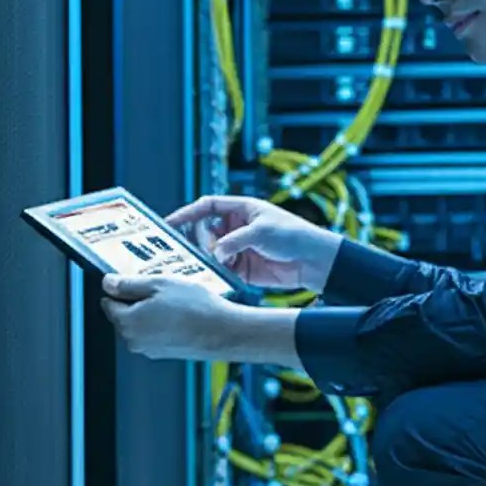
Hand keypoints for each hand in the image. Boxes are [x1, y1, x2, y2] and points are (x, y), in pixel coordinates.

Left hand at [100, 274, 241, 360]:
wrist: (223, 332)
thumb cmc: (195, 307)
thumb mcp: (159, 285)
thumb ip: (128, 284)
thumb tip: (108, 283)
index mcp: (126, 321)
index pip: (108, 301)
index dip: (122, 288)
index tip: (140, 281)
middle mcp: (132, 340)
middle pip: (123, 314)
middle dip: (138, 301)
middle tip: (163, 289)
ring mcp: (148, 349)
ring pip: (140, 324)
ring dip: (152, 312)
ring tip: (177, 301)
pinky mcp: (163, 354)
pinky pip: (154, 334)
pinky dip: (163, 324)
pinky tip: (182, 314)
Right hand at [165, 194, 343, 291]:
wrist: (315, 261)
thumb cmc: (295, 235)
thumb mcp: (261, 231)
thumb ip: (234, 241)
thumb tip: (215, 253)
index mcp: (242, 210)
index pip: (208, 206)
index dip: (188, 213)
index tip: (169, 223)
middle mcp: (238, 228)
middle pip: (206, 232)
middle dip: (195, 242)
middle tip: (182, 252)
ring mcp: (240, 248)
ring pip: (212, 253)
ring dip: (205, 260)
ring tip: (195, 267)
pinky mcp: (244, 268)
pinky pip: (223, 270)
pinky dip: (216, 273)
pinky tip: (211, 278)